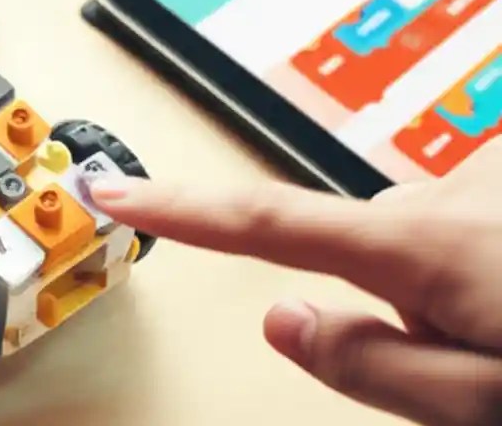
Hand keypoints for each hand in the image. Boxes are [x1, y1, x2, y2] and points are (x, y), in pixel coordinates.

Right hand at [87, 145, 501, 425]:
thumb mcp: (482, 408)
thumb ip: (372, 367)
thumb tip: (282, 321)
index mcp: (419, 248)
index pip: (264, 223)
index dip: (177, 208)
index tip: (113, 191)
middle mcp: (442, 196)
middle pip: (353, 243)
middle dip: (381, 296)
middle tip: (457, 356)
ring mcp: (482, 177)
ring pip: (410, 234)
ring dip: (434, 278)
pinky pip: (456, 216)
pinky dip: (469, 254)